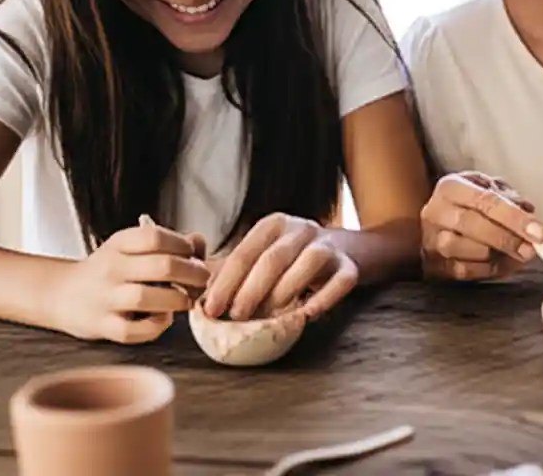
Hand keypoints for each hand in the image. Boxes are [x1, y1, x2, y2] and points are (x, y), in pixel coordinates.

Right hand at [46, 221, 209, 343]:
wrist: (62, 293)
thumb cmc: (108, 270)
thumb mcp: (130, 248)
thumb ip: (166, 244)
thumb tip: (199, 243)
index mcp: (118, 244)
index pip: (156, 237)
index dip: (183, 245)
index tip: (193, 254)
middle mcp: (110, 268)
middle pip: (161, 266)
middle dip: (191, 273)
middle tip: (202, 279)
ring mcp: (105, 298)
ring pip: (147, 298)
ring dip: (177, 300)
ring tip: (185, 301)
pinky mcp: (102, 326)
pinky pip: (135, 330)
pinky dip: (156, 326)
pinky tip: (163, 318)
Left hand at [202, 213, 357, 320]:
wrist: (347, 250)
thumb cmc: (293, 260)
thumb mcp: (261, 256)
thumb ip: (227, 271)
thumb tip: (192, 295)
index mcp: (273, 225)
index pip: (244, 253)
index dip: (225, 282)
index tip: (210, 309)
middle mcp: (301, 229)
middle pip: (272, 258)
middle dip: (250, 289)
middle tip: (235, 316)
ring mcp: (328, 245)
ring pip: (307, 264)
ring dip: (285, 292)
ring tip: (269, 317)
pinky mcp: (350, 265)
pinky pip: (340, 281)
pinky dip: (324, 298)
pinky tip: (308, 315)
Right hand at [419, 171, 542, 280]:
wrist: (440, 223)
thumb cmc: (470, 204)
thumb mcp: (489, 189)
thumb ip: (509, 198)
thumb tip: (527, 211)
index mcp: (451, 187)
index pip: (485, 200)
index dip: (514, 217)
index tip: (539, 232)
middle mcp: (435, 211)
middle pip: (472, 224)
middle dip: (507, 238)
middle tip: (531, 248)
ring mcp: (431, 239)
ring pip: (463, 248)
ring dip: (496, 254)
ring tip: (516, 254)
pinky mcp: (434, 264)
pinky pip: (463, 271)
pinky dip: (487, 269)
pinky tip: (501, 262)